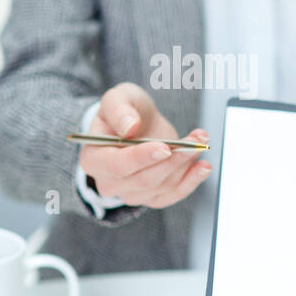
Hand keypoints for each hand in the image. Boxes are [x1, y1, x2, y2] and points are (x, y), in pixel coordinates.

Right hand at [78, 82, 211, 208]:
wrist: (135, 124)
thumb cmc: (123, 111)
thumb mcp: (118, 98)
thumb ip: (118, 109)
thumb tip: (128, 126)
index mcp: (93, 159)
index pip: (117, 165)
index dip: (141, 158)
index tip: (165, 147)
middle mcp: (109, 182)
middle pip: (143, 179)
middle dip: (172, 160)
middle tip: (193, 142)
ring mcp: (130, 193)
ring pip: (161, 186)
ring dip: (184, 165)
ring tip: (200, 143)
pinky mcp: (151, 197)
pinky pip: (171, 196)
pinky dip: (190, 182)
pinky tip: (202, 167)